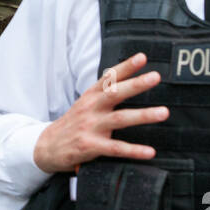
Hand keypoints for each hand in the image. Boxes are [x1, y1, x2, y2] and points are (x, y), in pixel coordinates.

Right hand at [32, 52, 169, 173]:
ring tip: (163, 112)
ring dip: (143, 115)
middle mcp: (90, 108)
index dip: (126, 66)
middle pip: (115, 93)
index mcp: (90, 96)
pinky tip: (149, 151)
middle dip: (136, 84)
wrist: (46, 147)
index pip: (109, 77)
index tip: (142, 57)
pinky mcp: (90, 146)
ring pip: (120, 118)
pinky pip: (116, 148)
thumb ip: (103, 93)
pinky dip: (134, 150)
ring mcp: (90, 127)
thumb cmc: (72, 124)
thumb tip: (126, 79)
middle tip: (155, 77)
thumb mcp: (84, 103)